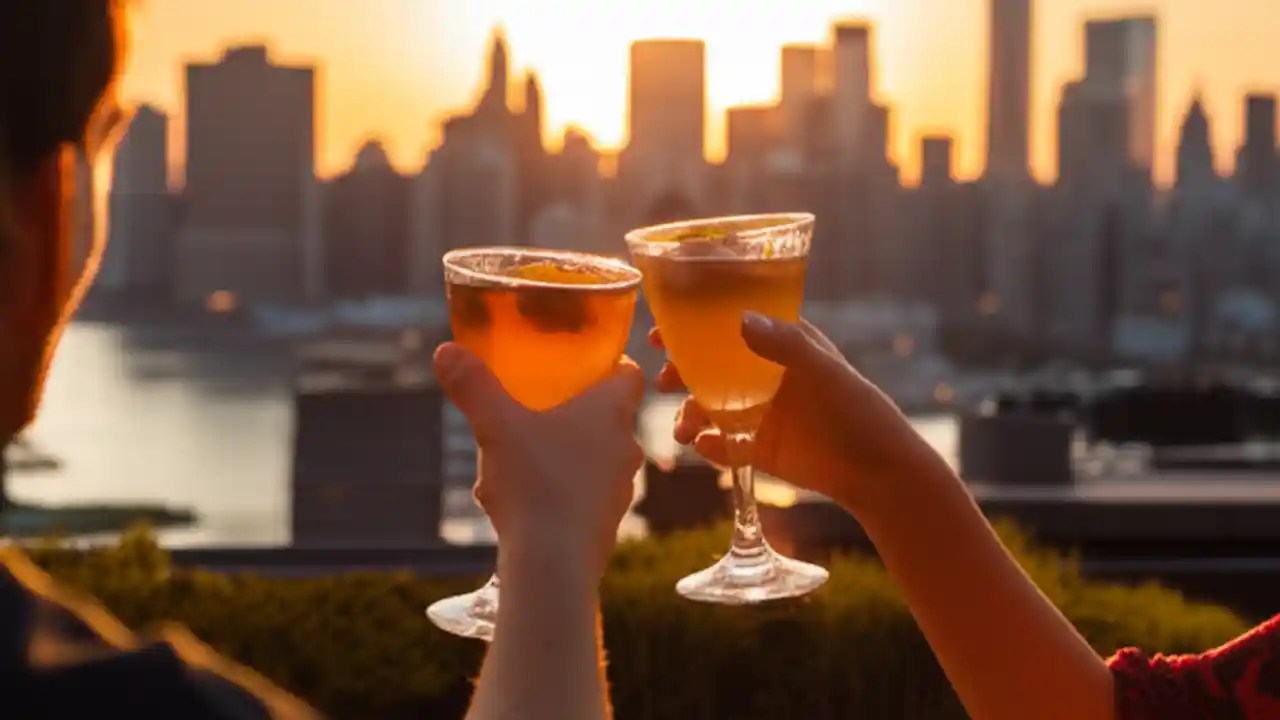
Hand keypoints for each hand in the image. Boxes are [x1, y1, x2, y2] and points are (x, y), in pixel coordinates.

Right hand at [435, 343, 644, 579]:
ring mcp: (620, 489)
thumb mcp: (495, 426)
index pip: (629, 374)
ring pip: (594, 459)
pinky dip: (558, 491)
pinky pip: (584, 496)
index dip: (610, 363)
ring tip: (519, 458)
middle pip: (608, 417)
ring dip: (562, 454)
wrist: (554, 564)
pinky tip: (521, 502)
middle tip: (537, 406)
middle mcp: (626, 448)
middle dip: (573, 411)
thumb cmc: (534, 483)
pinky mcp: (606, 523)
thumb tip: (445, 351)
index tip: (581, 362)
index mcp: (612, 413)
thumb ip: (473, 386)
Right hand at [654, 313, 942, 511]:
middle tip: (663, 381)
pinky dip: (708, 447)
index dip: (693, 327)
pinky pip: (721, 447)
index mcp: (779, 345)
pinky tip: (706, 448)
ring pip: (708, 408)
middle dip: (680, 373)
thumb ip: (782, 344)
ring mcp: (758, 413)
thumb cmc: (855, 408)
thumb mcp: (821, 370)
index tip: (662, 332)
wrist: (874, 469)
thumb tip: (739, 319)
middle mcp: (762, 376)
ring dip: (688, 415)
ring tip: (685, 429)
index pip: (728, 326)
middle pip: (708, 367)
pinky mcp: (757, 449)